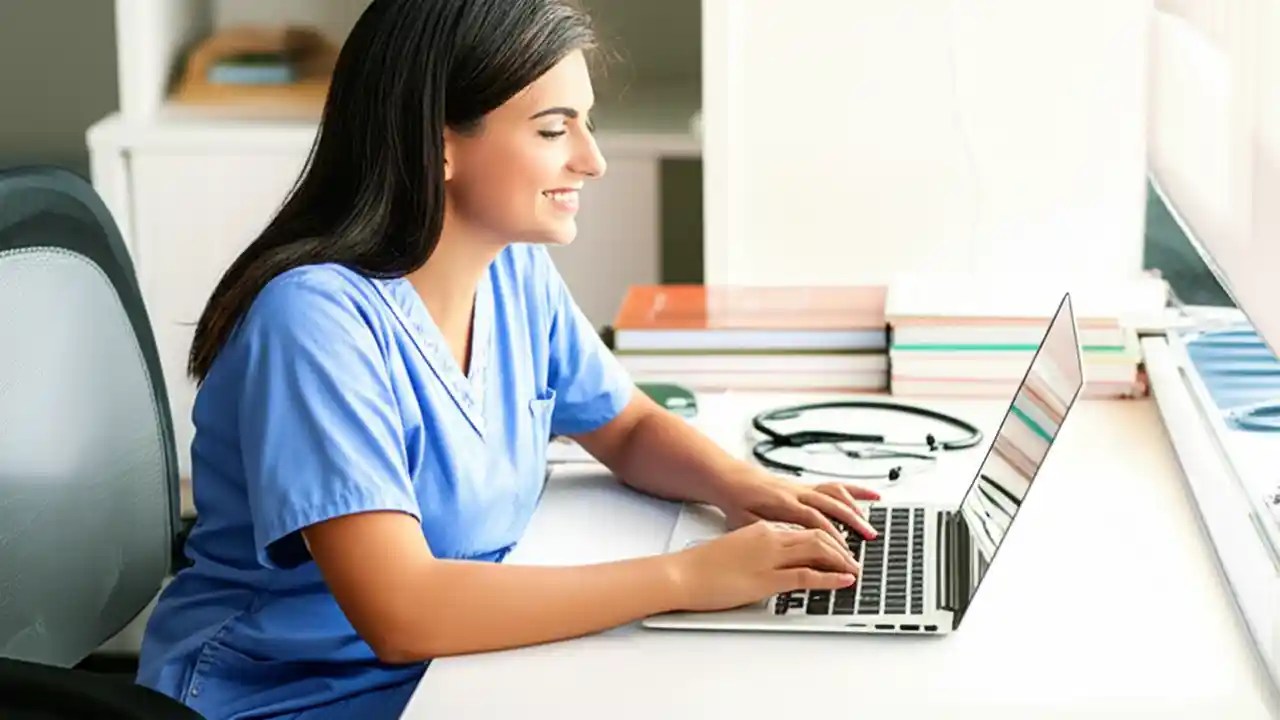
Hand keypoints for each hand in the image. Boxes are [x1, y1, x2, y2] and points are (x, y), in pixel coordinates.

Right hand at [668, 521, 859, 611]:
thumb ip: (757, 549)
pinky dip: (831, 578)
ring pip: (819, 551)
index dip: (828, 536)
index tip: (841, 546)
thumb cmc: (703, 565)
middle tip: (855, 558)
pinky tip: (844, 580)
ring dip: (842, 560)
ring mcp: (770, 558)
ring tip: (855, 569)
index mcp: (762, 529)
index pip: (805, 527)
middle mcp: (770, 538)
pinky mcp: (767, 579)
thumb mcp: (737, 549)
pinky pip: (808, 576)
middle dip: (842, 547)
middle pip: (818, 535)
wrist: (683, 574)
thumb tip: (771, 558)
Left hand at [715, 469, 880, 543]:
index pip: (814, 520)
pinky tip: (870, 496)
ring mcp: (802, 488)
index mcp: (781, 502)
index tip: (844, 553)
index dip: (832, 537)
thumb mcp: (744, 521)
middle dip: (853, 524)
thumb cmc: (735, 501)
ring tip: (870, 526)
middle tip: (868, 541)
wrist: (727, 478)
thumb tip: (787, 542)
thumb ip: (766, 530)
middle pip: (831, 506)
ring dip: (856, 510)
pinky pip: (833, 487)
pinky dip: (853, 491)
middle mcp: (795, 492)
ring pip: (836, 494)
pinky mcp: (804, 486)